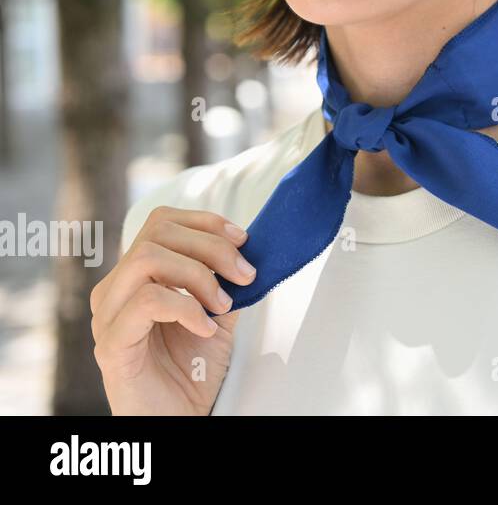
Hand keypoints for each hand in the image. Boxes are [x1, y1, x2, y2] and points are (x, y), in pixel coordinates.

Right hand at [91, 206, 256, 414]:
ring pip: (147, 259)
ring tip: (223, 305)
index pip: (162, 222)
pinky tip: (205, 328)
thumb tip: (248, 246)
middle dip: (211, 247)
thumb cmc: (192, 368)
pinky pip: (146, 301)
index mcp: (136, 276)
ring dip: (198, 276)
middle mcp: (115, 290)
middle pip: (157, 233)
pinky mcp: (110, 344)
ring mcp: (108, 315)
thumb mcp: (218, 312)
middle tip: (244, 276)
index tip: (243, 240)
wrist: (179, 417)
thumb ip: (225, 279)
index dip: (205, 222)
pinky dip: (186, 307)